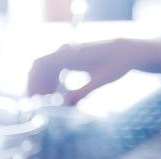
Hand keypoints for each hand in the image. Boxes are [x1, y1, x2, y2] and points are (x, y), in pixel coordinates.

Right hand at [28, 39, 151, 104]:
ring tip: (46, 100)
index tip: (34, 97)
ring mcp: (67, 53)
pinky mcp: (70, 57)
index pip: (42, 64)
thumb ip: (82, 92)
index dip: (34, 80)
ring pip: (44, 68)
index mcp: (72, 55)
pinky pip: (52, 68)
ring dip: (42, 83)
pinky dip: (49, 80)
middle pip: (40, 66)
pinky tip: (53, 93)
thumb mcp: (102, 80)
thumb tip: (65, 105)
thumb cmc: (117, 64)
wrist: (126, 51)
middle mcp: (67, 52)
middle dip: (35, 84)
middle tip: (38, 102)